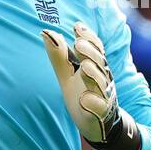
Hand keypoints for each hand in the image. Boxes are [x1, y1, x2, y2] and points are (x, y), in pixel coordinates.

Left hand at [42, 21, 126, 146]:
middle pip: (99, 63)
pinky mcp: (100, 112)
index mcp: (96, 67)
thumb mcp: (66, 74)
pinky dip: (93, 102)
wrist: (96, 123)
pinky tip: (85, 98)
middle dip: (90, 53)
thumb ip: (59, 56)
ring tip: (84, 67)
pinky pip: (99, 107)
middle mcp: (102, 79)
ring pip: (101, 83)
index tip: (77, 26)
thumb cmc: (82, 93)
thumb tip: (46, 33)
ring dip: (93, 75)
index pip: (95, 49)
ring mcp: (103, 96)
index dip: (88, 37)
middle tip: (78, 43)